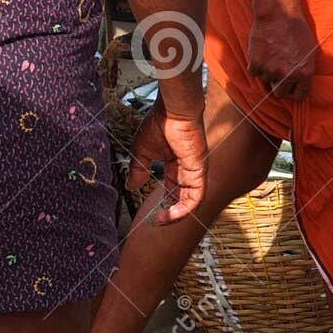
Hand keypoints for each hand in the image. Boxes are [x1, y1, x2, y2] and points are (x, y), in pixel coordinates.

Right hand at [127, 101, 207, 223]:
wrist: (172, 110)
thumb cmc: (159, 124)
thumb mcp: (142, 151)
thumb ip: (139, 170)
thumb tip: (132, 187)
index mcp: (175, 166)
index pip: (172, 191)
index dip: (163, 205)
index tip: (151, 215)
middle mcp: (187, 171)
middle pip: (182, 199)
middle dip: (170, 214)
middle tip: (156, 221)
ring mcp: (195, 172)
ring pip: (191, 202)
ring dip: (177, 215)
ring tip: (162, 220)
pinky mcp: (199, 171)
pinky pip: (197, 196)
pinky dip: (186, 208)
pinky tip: (172, 214)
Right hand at [249, 0, 317, 99]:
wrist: (279, 13)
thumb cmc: (297, 30)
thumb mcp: (310, 52)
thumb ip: (304, 71)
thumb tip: (300, 85)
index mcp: (305, 74)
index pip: (299, 96)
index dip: (294, 91)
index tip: (291, 86)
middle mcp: (288, 76)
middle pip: (280, 93)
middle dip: (279, 85)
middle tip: (278, 74)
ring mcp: (271, 71)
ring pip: (266, 81)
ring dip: (267, 72)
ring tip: (272, 55)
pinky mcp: (256, 64)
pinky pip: (254, 73)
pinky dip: (256, 65)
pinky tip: (262, 53)